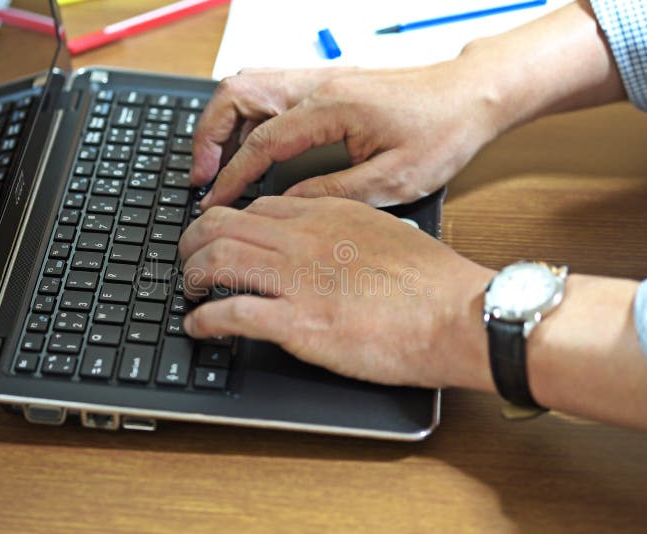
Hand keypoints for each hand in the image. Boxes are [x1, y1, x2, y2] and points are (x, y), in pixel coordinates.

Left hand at [178, 196, 493, 388]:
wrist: (459, 315)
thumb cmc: (433, 283)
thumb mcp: (386, 234)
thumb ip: (346, 232)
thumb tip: (323, 247)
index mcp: (327, 214)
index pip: (258, 206)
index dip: (229, 221)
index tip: (222, 236)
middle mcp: (303, 239)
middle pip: (223, 224)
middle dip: (193, 240)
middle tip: (187, 258)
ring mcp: (297, 279)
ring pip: (216, 259)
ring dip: (191, 275)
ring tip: (187, 290)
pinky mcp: (298, 322)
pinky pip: (229, 313)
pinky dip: (204, 320)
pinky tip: (199, 327)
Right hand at [191, 63, 499, 208]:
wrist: (470, 96)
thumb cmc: (442, 131)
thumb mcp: (392, 180)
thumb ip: (332, 193)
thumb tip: (286, 205)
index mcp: (331, 106)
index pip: (261, 140)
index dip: (232, 175)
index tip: (213, 201)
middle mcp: (318, 85)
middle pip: (238, 94)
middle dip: (209, 136)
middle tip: (202, 177)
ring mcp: (320, 79)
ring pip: (249, 88)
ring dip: (225, 125)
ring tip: (218, 166)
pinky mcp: (327, 86)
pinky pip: (269, 94)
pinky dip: (248, 121)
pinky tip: (252, 150)